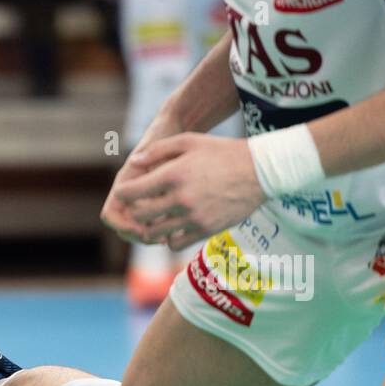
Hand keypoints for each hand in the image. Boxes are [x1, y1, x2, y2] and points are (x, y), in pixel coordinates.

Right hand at [100, 113, 184, 243]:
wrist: (176, 128)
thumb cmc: (167, 137)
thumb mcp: (159, 151)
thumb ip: (150, 166)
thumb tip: (140, 182)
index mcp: (124, 184)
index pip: (110, 215)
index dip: (123, 226)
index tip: (143, 228)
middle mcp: (129, 194)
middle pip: (122, 227)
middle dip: (137, 236)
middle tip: (159, 239)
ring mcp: (141, 198)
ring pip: (136, 229)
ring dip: (149, 236)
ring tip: (168, 236)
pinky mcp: (155, 201)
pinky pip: (150, 223)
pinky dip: (159, 229)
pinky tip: (177, 227)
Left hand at [113, 134, 265, 250]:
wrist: (260, 171)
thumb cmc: (223, 152)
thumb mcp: (190, 141)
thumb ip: (158, 150)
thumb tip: (134, 163)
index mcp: (173, 175)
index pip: (131, 193)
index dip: (124, 194)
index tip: (126, 193)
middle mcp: (180, 199)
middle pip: (139, 216)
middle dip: (135, 211)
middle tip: (140, 206)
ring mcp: (192, 217)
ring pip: (153, 233)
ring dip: (150, 226)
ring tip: (156, 218)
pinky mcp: (204, 230)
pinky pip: (173, 243)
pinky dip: (168, 238)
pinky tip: (173, 226)